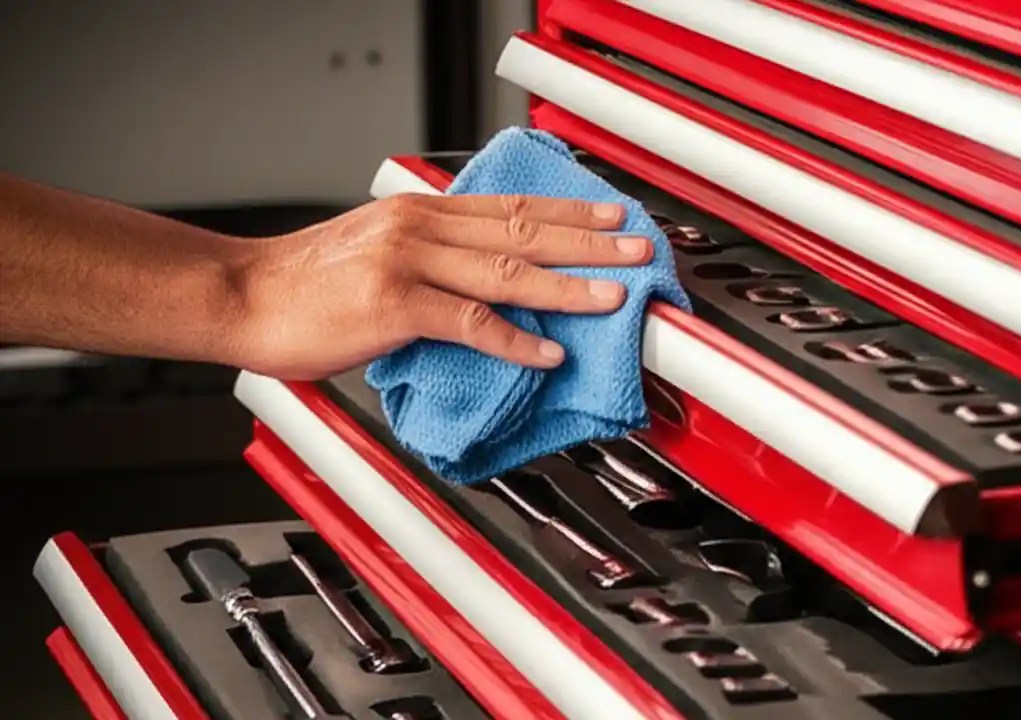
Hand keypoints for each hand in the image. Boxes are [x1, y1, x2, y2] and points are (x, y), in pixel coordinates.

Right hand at [232, 193, 652, 379]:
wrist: (242, 294)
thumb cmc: (305, 281)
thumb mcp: (376, 249)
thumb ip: (430, 256)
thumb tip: (478, 277)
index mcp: (420, 212)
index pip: (512, 206)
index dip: (568, 212)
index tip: (610, 217)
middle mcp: (421, 227)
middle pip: (523, 230)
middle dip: (589, 241)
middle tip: (637, 247)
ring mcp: (409, 263)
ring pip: (507, 271)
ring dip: (568, 286)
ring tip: (613, 295)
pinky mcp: (394, 305)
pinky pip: (470, 322)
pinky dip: (515, 339)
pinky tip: (548, 350)